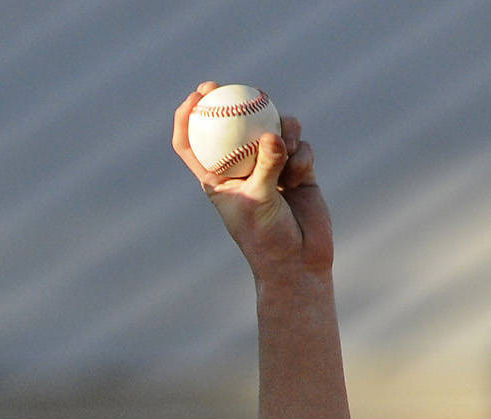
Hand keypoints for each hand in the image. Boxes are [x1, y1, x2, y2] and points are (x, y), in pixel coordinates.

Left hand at [172, 83, 332, 279]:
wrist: (298, 259)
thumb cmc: (266, 236)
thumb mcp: (260, 201)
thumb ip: (267, 165)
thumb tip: (273, 134)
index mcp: (216, 179)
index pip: (192, 144)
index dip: (188, 116)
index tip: (198, 94)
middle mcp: (241, 169)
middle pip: (234, 126)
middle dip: (235, 102)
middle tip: (237, 87)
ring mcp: (270, 166)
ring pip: (274, 129)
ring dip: (284, 131)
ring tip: (288, 150)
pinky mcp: (297, 168)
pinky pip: (299, 146)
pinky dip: (302, 154)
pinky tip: (301, 173)